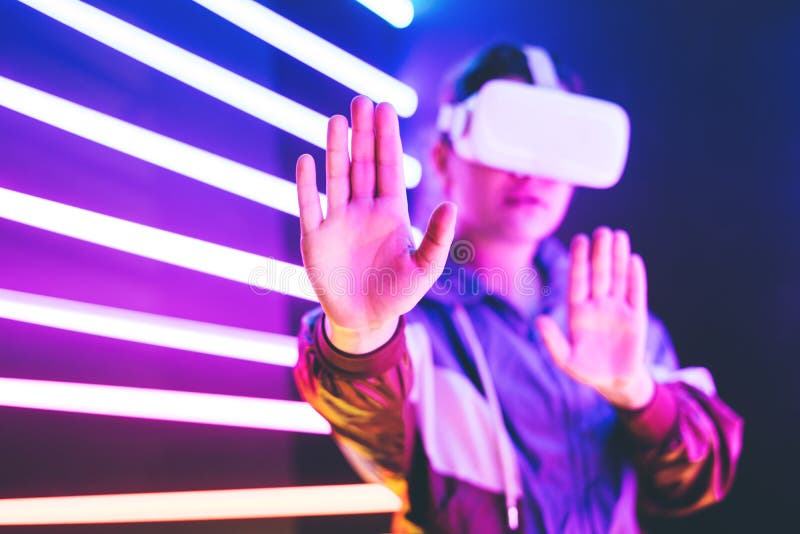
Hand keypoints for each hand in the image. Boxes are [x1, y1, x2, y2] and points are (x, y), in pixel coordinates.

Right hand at [296, 96, 457, 352]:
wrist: (366, 321)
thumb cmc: (398, 294)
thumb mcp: (424, 269)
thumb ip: (437, 238)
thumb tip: (450, 204)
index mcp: (391, 213)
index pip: (389, 167)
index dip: (387, 138)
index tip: (385, 107)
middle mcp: (364, 210)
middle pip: (363, 163)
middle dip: (363, 133)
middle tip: (361, 100)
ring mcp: (338, 221)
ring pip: (337, 177)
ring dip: (336, 149)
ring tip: (336, 119)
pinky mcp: (315, 238)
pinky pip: (310, 207)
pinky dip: (307, 186)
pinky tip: (306, 161)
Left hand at [535, 227, 654, 408]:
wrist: (614, 382)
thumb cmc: (586, 370)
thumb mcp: (565, 359)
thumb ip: (552, 340)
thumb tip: (538, 320)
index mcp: (578, 311)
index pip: (578, 280)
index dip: (579, 261)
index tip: (580, 239)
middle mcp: (597, 305)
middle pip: (599, 274)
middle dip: (600, 253)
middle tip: (602, 231)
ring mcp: (617, 309)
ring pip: (618, 278)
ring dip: (618, 258)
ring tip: (619, 235)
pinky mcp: (635, 318)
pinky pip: (636, 294)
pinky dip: (635, 278)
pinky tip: (633, 260)